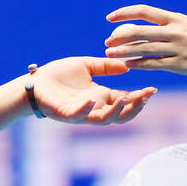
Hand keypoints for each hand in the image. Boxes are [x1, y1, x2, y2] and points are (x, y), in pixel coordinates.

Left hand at [28, 56, 156, 123]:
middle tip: (146, 97)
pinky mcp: (65, 113)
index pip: (125, 100)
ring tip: (125, 99)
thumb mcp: (86, 65)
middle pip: (120, 115)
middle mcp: (93, 108)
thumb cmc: (57, 75)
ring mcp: (80, 112)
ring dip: (116, 111)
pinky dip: (86, 109)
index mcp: (100, 97)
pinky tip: (93, 100)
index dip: (139, 97)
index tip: (152, 89)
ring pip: (104, 119)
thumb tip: (126, 67)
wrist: (34, 82)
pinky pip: (79, 115)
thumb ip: (105, 66)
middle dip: (135, 108)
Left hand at [103, 5, 186, 79]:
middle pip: (138, 31)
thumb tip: (154, 25)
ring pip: (143, 49)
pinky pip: (154, 64)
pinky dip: (138, 64)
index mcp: (177, 18)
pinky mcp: (181, 65)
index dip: (124, 13)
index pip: (144, 11)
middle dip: (118, 36)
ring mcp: (178, 49)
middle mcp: (175, 31)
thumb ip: (173, 25)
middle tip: (107, 42)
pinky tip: (128, 66)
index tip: (110, 18)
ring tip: (109, 55)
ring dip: (123, 52)